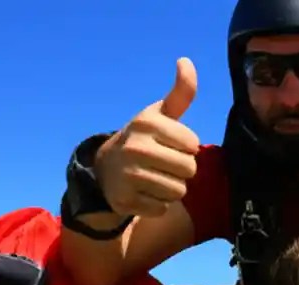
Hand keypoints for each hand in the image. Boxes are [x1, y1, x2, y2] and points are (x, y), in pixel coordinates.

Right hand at [95, 58, 200, 217]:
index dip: (186, 147)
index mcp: (147, 122)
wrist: (105, 170)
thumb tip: (185, 60)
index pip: (193, 144)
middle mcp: (136, 147)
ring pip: (178, 192)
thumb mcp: (160, 115)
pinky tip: (144, 193)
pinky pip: (162, 209)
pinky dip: (158, 205)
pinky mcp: (125, 201)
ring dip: (172, 189)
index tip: (170, 144)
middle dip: (182, 170)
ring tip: (155, 179)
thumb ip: (180, 93)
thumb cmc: (144, 138)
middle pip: (188, 170)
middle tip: (164, 164)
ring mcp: (129, 175)